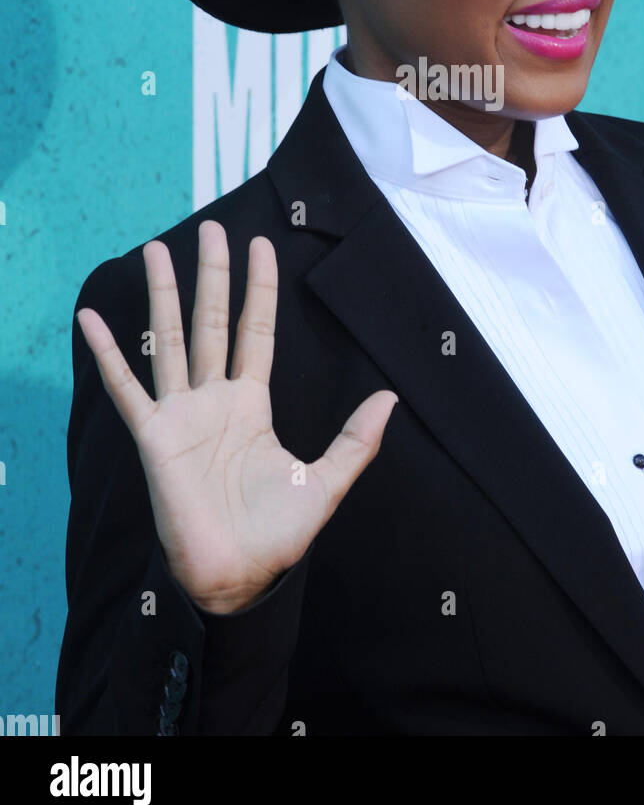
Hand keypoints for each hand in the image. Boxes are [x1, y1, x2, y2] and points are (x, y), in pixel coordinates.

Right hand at [76, 220, 397, 613]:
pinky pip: (127, 388)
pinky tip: (92, 320)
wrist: (239, 577)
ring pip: (171, 339)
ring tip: (157, 248)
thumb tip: (391, 398)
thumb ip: (357, 440)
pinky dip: (108, 354)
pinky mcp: (154, 436)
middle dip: (213, 275)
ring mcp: (182, 414)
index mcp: (252, 403)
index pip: (256, 331)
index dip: (259, 289)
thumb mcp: (326, 481)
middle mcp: (215, 399)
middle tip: (212, 228)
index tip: (262, 246)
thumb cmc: (276, 535)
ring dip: (163, 295)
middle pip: (213, 321)